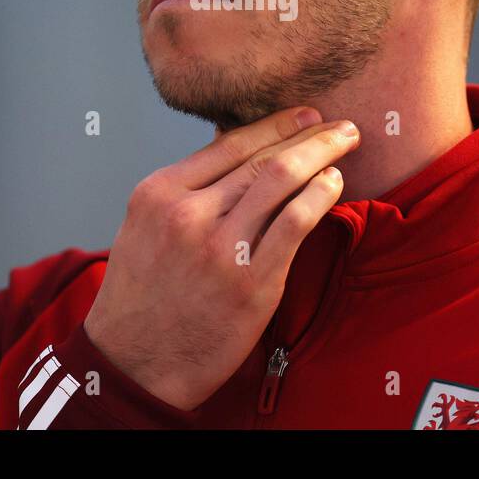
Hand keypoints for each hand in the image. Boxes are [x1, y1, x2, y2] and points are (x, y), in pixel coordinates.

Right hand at [83, 106, 360, 409]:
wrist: (133, 363)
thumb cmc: (143, 295)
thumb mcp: (144, 226)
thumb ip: (185, 189)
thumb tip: (235, 147)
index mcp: (158, 193)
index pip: (228, 143)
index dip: (275, 124)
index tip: (304, 115)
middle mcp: (188, 214)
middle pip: (261, 157)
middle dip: (308, 134)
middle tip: (339, 124)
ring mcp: (221, 248)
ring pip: (282, 179)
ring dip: (322, 155)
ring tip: (345, 144)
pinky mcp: (251, 282)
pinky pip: (297, 222)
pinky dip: (321, 195)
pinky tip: (333, 185)